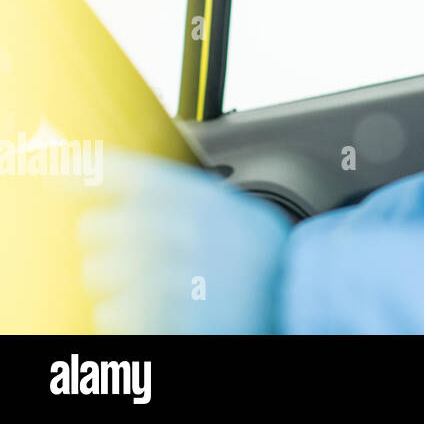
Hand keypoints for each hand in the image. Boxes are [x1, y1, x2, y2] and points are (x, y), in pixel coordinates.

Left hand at [77, 150, 289, 333]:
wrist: (297, 306)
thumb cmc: (271, 263)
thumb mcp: (239, 211)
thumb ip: (186, 196)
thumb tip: (124, 187)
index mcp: (199, 198)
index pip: (126, 174)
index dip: (85, 170)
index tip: (58, 175)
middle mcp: (176, 233)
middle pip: (96, 226)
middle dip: (112, 242)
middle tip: (143, 255)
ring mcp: (162, 279)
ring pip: (96, 272)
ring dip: (117, 282)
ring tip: (158, 288)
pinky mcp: (155, 319)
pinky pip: (110, 314)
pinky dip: (128, 317)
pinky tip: (161, 312)